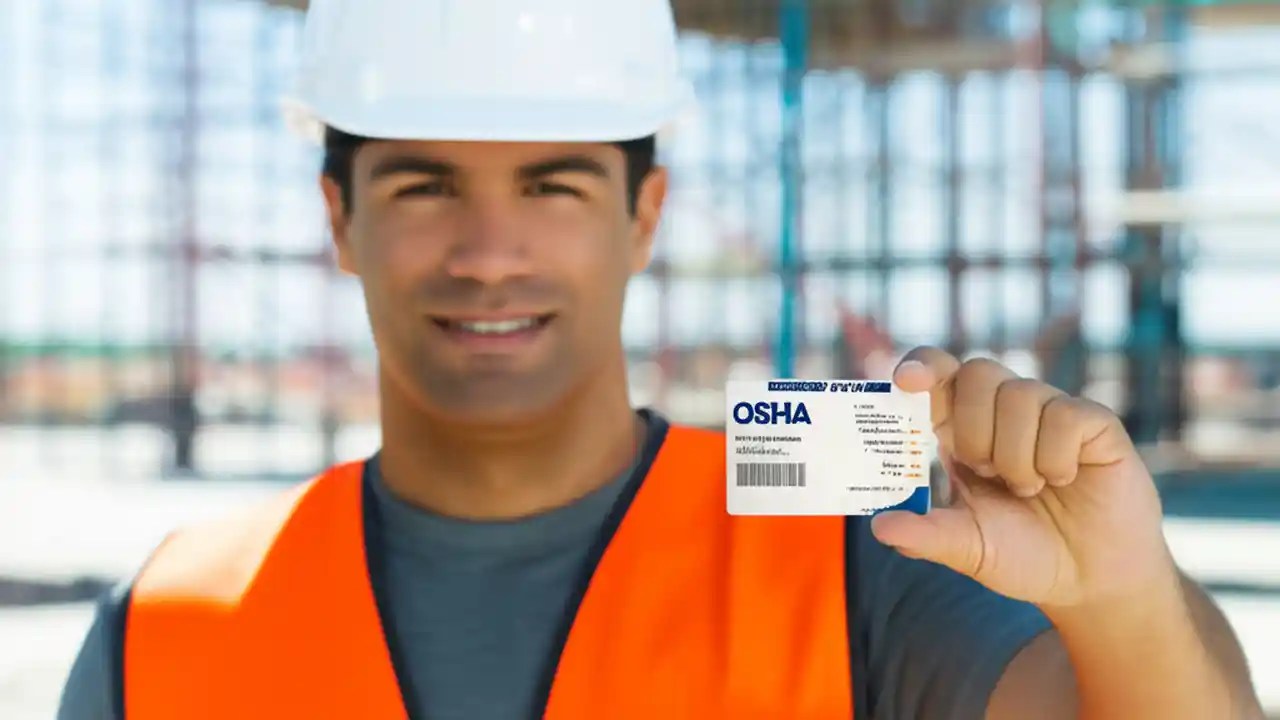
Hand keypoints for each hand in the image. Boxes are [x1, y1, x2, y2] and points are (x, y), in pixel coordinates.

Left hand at [872, 347, 1176, 610]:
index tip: (906, 381)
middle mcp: (1004, 412)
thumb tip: (879, 526)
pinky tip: (1063, 479)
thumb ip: (925, 536)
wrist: (1090, 582)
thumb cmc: (1023, 555)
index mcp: (963, 429)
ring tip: (1028, 489)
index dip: (922, 365)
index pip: (938, 372)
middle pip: (977, 372)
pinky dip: (1056, 457)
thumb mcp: (967, 547)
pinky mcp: (1094, 424)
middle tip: (985, 473)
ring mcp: (1051, 413)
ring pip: (1020, 394)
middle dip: (974, 428)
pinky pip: (1065, 415)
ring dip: (1016, 454)